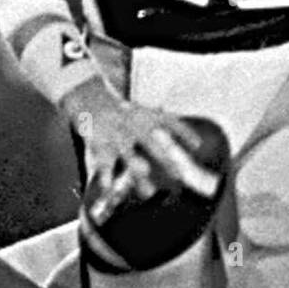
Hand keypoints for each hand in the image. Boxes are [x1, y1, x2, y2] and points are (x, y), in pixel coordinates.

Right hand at [68, 79, 217, 200]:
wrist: (91, 99)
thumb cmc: (125, 113)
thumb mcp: (148, 113)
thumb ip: (170, 127)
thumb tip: (197, 144)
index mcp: (147, 116)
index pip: (169, 121)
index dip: (184, 132)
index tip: (197, 145)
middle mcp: (133, 125)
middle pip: (152, 143)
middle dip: (165, 159)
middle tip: (178, 175)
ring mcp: (117, 135)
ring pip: (128, 155)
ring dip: (137, 169)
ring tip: (147, 188)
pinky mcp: (100, 144)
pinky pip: (103, 162)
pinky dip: (106, 175)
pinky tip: (108, 187)